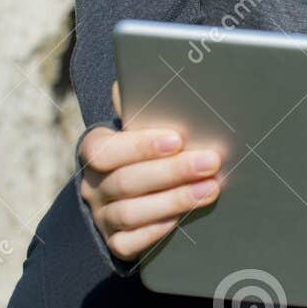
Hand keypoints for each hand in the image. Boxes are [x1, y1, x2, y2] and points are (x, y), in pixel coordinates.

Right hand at [78, 82, 221, 260]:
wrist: (134, 192)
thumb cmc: (149, 147)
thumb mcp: (146, 122)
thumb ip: (147, 101)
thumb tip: (148, 63)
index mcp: (98, 150)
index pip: (104, 148)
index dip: (139, 144)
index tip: (176, 138)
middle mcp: (94, 184)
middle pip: (127, 180)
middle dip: (172, 171)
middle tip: (211, 161)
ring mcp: (102, 216)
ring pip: (130, 212)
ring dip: (174, 200)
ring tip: (212, 189)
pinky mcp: (115, 243)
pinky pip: (128, 243)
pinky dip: (154, 232)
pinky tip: (182, 221)